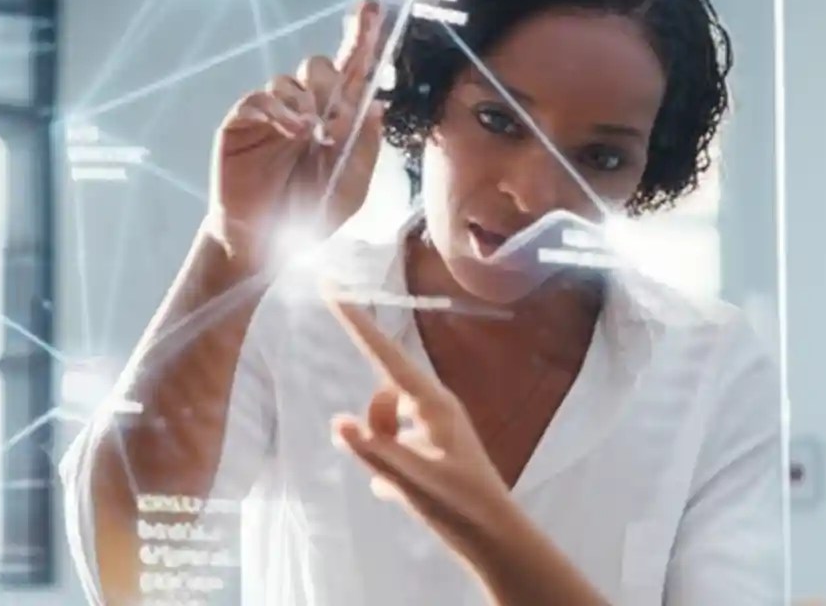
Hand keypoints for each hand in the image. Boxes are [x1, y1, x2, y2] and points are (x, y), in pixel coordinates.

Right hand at [204, 0, 385, 269]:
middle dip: (332, 85)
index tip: (371, 6)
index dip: (361, 36)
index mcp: (337, 119)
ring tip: (311, 136)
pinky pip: (259, 99)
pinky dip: (278, 110)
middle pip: (319, 66)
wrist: (264, 241)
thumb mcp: (351, 186)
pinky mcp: (242, 122)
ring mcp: (273, 112)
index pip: (352, 70)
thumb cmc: (309, 212)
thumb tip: (377, 103)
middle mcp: (306, 107)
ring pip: (290, 80)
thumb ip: (365, 146)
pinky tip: (291, 132)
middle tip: (336, 121)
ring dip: (306, 102)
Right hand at [322, 289, 609, 605]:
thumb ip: (374, 451)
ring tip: (404, 484)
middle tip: (393, 467)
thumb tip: (337, 422)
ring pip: (383, 424)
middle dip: (373, 426)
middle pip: (381, 397)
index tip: (331, 288)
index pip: (385, 354)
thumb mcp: (412, 479)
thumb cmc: (460, 505)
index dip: (356, 322)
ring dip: (380, 451)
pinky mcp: (429, 447)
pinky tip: (406, 495)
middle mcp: (434, 406)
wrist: (493, 536)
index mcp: (433, 402)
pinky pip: (392, 448)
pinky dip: (390, 470)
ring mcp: (432, 426)